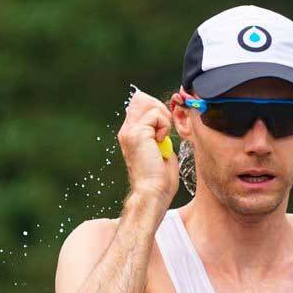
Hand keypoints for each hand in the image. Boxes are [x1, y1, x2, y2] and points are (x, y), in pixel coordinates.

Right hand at [117, 89, 178, 203]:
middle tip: (166, 131)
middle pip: (142, 99)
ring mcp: (130, 131)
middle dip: (160, 110)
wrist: (153, 192)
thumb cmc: (160, 179)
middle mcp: (126, 131)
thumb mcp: (160, 150)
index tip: (165, 128)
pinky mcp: (137, 133)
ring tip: (164, 138)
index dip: (157, 111)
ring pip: (150, 104)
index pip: (140, 105)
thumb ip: (159, 134)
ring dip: (164, 119)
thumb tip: (164, 123)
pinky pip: (156, 115)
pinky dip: (165, 126)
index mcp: (130, 135)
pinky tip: (162, 142)